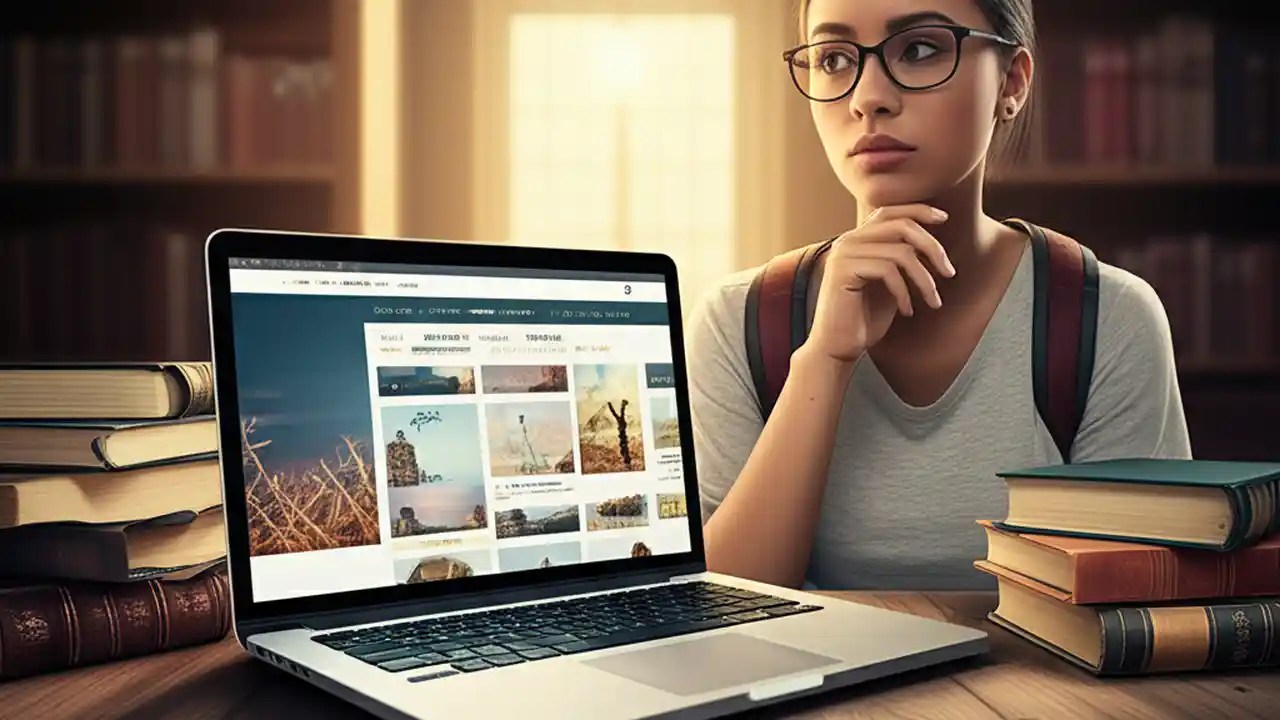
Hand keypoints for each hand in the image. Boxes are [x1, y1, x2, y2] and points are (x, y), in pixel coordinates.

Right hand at [803, 204, 955, 363]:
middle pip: (901, 226)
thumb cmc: (864, 320)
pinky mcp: (843, 271)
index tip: (944, 219)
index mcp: (857, 240)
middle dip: (933, 248)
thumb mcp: (891, 284)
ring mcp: (843, 254)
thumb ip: (902, 260)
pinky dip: (905, 293)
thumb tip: (932, 244)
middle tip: (949, 273)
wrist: (836, 348)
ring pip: (901, 252)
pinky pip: (888, 271)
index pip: (889, 211)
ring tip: (933, 302)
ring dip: (925, 280)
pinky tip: (907, 311)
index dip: (919, 210)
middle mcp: (847, 241)